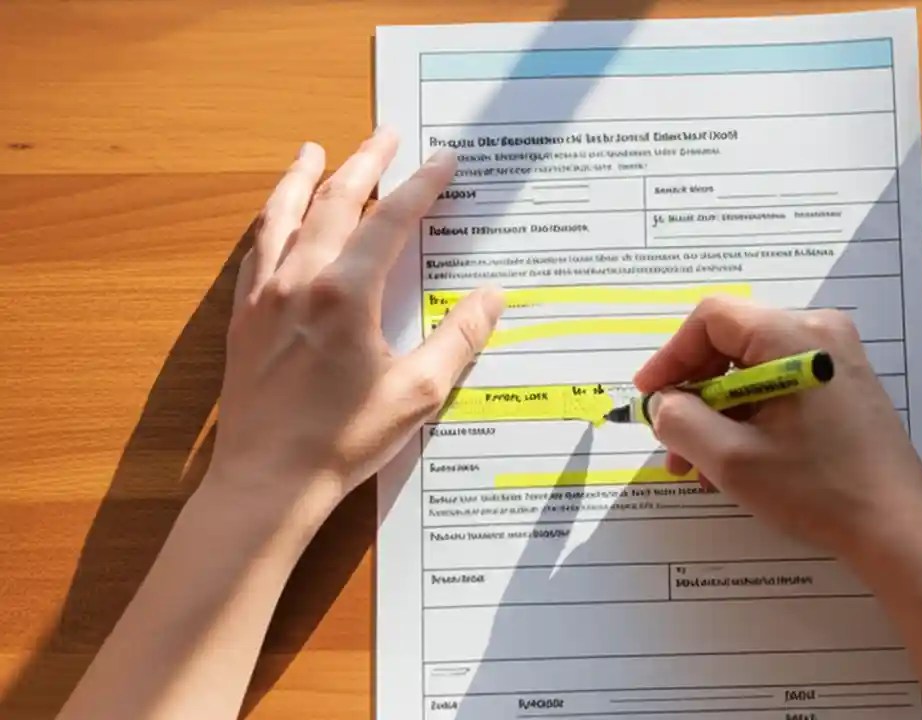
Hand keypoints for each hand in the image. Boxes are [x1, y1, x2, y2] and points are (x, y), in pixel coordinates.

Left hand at [210, 129, 503, 511]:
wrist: (267, 481)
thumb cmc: (344, 440)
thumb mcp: (418, 393)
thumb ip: (457, 339)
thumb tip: (492, 298)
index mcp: (346, 293)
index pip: (390, 220)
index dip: (421, 186)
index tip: (442, 160)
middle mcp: (300, 279)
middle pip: (333, 201)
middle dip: (364, 163)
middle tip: (386, 135)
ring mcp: (264, 294)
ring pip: (283, 215)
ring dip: (303, 177)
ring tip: (315, 150)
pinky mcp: (242, 315)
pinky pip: (256, 249)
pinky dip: (271, 220)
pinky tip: (276, 217)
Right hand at [634, 296, 921, 557]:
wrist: (898, 527)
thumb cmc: (817, 489)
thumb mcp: (732, 459)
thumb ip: (682, 421)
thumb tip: (663, 403)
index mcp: (792, 336)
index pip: (711, 318)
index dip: (671, 356)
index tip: (650, 397)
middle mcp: (819, 333)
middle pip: (733, 343)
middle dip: (694, 394)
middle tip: (672, 443)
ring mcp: (838, 359)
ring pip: (755, 370)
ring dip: (720, 413)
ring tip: (700, 466)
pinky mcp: (846, 386)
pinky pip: (782, 385)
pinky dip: (752, 416)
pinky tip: (737, 462)